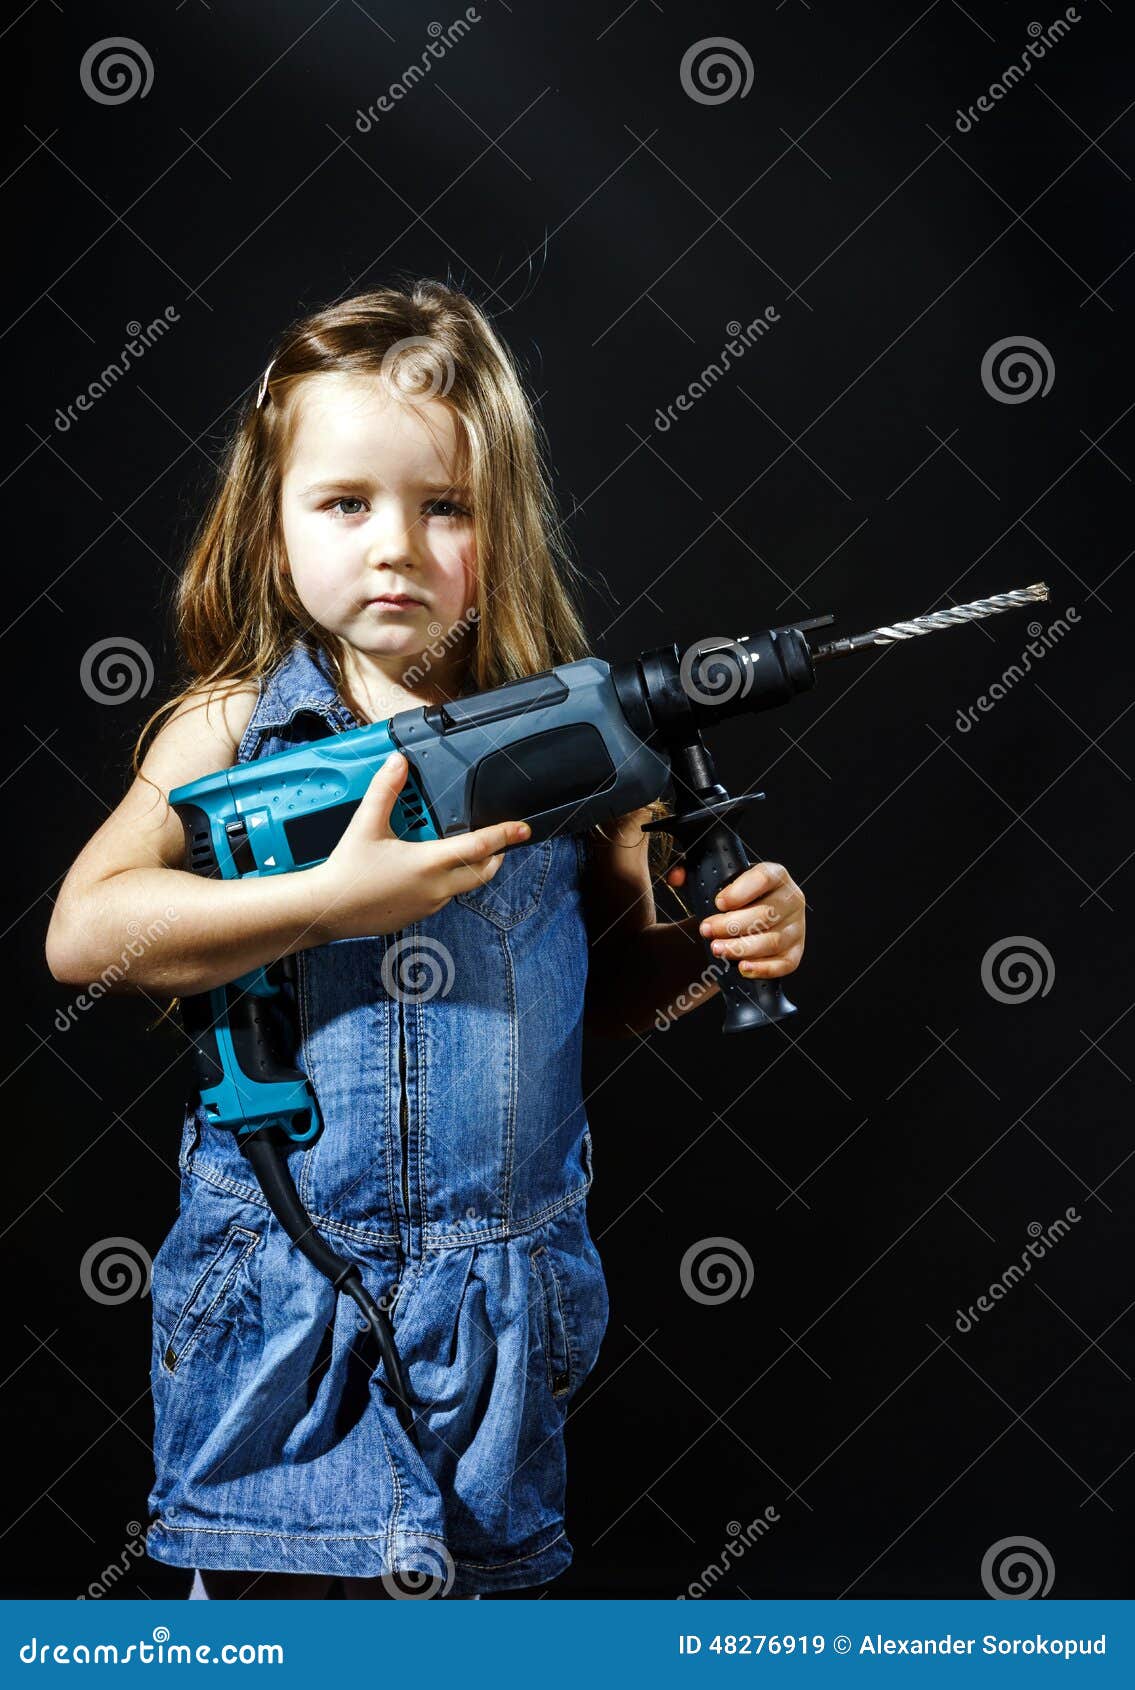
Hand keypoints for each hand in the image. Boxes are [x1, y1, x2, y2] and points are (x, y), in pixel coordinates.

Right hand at [309, 751, 530, 941]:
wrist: (329, 910)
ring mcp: (429, 904)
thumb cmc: (347, 870)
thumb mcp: (366, 824)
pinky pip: (445, 897)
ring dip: (472, 869)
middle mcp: (436, 887)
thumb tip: (398, 762)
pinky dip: (450, 881)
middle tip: (501, 842)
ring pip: (464, 886)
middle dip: (497, 856)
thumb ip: (385, 790)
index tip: (523, 828)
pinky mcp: (418, 914)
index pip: (478, 847)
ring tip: (465, 851)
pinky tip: (433, 870)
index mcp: (429, 863)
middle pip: (483, 873)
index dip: (504, 835)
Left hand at [665, 857, 805, 977]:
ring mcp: (796, 927)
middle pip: (766, 913)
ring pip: (772, 940)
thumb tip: (674, 877)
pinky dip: (764, 968)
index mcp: (775, 875)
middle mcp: (791, 899)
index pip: (763, 878)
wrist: (747, 921)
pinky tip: (742, 968)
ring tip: (716, 949)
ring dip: (742, 947)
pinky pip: (785, 964)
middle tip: (706, 930)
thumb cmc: (731, 899)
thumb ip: (691, 874)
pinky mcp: (796, 952)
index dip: (741, 891)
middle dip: (732, 924)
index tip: (718, 903)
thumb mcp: (714, 881)